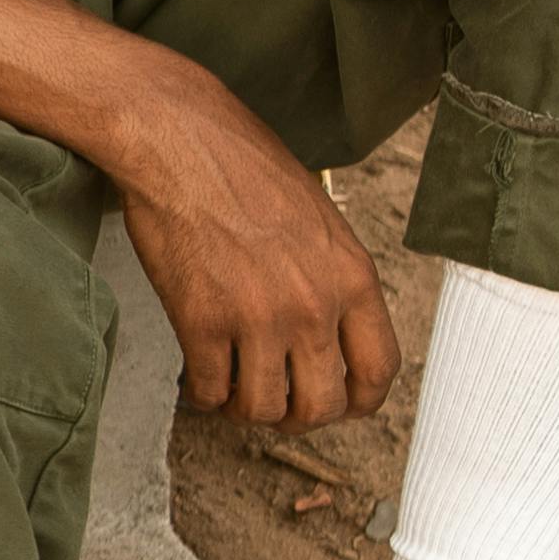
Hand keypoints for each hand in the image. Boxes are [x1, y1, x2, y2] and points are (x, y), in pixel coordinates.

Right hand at [92, 55, 391, 427]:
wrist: (179, 142)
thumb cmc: (244, 168)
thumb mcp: (320, 220)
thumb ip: (334, 279)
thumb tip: (332, 333)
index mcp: (352, 276)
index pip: (379, 370)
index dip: (360, 402)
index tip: (339, 404)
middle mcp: (313, 305)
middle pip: (321, 406)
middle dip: (298, 417)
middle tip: (278, 404)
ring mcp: (256, 318)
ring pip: (262, 409)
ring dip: (245, 409)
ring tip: (233, 388)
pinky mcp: (200, 322)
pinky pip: (209, 391)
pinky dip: (203, 393)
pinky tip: (198, 374)